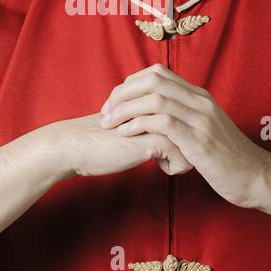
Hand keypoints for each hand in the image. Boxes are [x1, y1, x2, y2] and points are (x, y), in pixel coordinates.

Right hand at [40, 112, 193, 178]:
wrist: (77, 146)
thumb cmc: (101, 141)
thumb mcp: (130, 129)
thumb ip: (148, 126)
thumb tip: (170, 141)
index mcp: (153, 101)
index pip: (186, 119)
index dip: (185, 138)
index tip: (176, 152)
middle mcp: (159, 107)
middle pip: (192, 129)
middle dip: (190, 149)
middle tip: (177, 161)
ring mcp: (158, 121)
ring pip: (191, 143)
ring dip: (184, 158)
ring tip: (167, 165)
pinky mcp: (154, 138)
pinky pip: (182, 157)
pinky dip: (175, 168)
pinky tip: (159, 169)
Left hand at [97, 64, 270, 208]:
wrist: (258, 178)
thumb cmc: (228, 161)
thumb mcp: (203, 134)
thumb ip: (182, 123)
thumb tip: (154, 124)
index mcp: (199, 97)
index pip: (158, 74)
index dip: (130, 84)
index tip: (114, 103)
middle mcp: (200, 102)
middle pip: (153, 80)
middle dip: (122, 94)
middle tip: (105, 113)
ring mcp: (202, 120)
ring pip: (156, 98)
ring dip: (126, 109)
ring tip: (109, 124)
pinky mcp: (201, 141)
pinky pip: (165, 123)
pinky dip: (140, 126)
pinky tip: (127, 135)